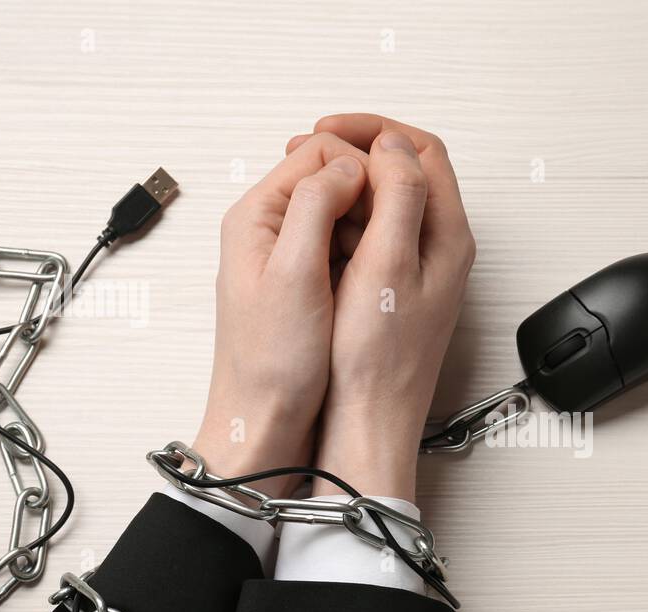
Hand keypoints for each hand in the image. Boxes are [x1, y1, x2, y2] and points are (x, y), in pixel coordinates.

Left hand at [193, 133, 369, 498]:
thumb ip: (316, 207)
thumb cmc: (272, 364)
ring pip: (345, 214)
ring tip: (379, 267)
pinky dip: (366, 256)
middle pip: (334, 177)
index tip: (389, 202)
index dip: (362, 166)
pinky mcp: (307, 285)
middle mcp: (271, 229)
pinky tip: (373, 284)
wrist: (264, 424)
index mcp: (257, 216)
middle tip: (388, 238)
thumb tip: (349, 163)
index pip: (320, 150)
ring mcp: (290, 257)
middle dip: (370, 197)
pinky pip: (346, 249)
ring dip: (371, 227)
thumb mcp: (295, 274)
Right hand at [285, 114, 475, 501]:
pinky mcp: (396, 291)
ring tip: (303, 185)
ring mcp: (418, 271)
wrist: (369, 424)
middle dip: (357, 152)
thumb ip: (398, 198)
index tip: (327, 131)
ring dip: (347, 186)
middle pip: (407, 173)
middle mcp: (440, 250)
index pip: (424, 152)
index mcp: (448, 238)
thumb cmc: (376, 360)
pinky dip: (343, 221)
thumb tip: (393, 146)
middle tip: (306, 153)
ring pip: (387, 205)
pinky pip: (373, 237)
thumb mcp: (386, 265)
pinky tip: (312, 229)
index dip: (376, 131)